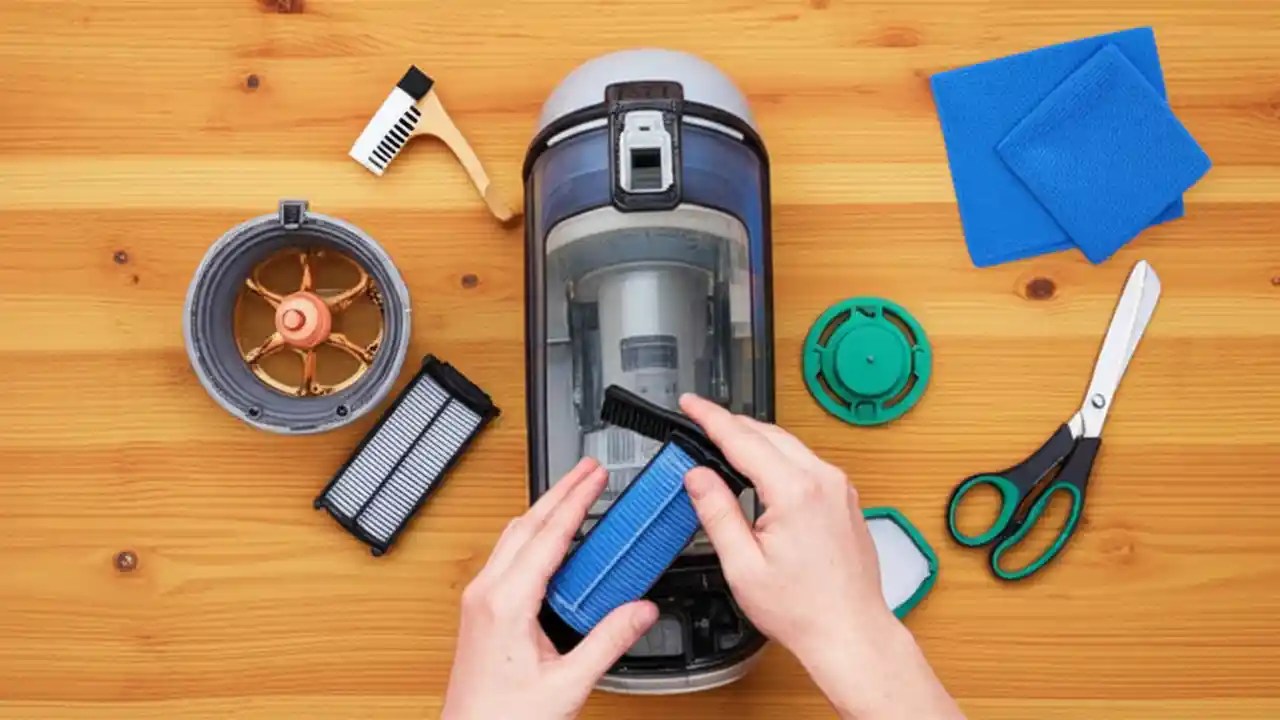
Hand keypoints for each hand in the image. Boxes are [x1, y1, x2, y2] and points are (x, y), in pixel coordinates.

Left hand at [442, 458, 658, 719]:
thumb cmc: (503, 719)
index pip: (547, 535)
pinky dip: (532, 535)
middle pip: (525, 524)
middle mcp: (485, 593)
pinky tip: (551, 537)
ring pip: (512, 537)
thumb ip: (608, 641)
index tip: (594, 475)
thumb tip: (641, 609)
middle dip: (559, 491)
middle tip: (588, 469)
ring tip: (574, 492)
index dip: (575, 499)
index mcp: (505, 603)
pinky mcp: (478, 610)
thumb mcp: (568, 683)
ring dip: (544, 510)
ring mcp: (477, 600)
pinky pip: (506, 556)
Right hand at [679, 394, 963, 719]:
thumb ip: (717, 512)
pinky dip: (779, 456)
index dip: (711, 417)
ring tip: (723, 440)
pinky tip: (761, 467)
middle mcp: (823, 481)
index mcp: (795, 492)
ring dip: (756, 438)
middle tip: (700, 419)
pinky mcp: (845, 497)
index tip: (691, 403)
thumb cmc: (803, 609)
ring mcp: (839, 487)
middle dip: (731, 423)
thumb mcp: (743, 565)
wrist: (850, 632)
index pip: (743, 439)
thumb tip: (697, 476)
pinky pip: (807, 462)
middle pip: (768, 434)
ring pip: (790, 445)